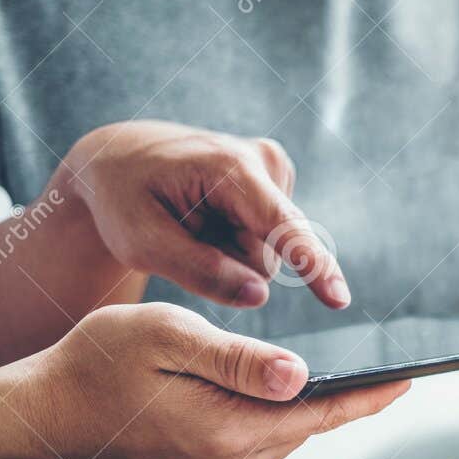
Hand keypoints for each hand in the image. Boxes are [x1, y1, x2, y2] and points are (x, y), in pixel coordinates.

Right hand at [5, 303, 406, 458]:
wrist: (40, 419)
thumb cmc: (95, 364)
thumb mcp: (166, 337)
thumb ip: (237, 358)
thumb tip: (303, 376)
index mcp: (227, 432)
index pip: (321, 413)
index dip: (371, 395)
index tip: (413, 378)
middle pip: (308, 427)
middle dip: (345, 399)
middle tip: (391, 372)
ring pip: (285, 437)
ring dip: (307, 410)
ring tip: (350, 378)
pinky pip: (259, 446)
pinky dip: (275, 420)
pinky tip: (283, 395)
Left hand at [58, 120, 348, 308]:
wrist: (119, 159)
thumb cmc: (123, 199)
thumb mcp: (141, 242)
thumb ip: (200, 271)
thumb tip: (259, 296)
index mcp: (229, 169)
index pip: (282, 227)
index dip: (312, 265)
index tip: (339, 299)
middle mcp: (263, 160)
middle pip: (270, 254)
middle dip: (230, 262)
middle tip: (179, 234)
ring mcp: (273, 167)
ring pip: (270, 252)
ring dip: (229, 251)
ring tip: (190, 223)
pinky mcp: (275, 180)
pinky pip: (268, 240)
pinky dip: (235, 240)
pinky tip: (206, 217)